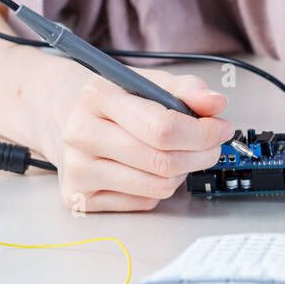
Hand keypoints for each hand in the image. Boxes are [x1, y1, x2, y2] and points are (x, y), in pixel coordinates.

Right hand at [40, 63, 234, 212]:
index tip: (221, 129)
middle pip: (162, 161)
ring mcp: (77, 169)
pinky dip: (159, 187)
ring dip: (182, 173)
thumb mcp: (147, 81)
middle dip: (201, 155)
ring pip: (156, 186)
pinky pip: (142, 202)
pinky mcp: (78, 197)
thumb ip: (186, 89)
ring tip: (181, 155)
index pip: (162, 128)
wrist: (63, 115)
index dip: (202, 133)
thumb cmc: (112, 100)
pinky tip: (152, 168)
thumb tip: (215, 104)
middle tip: (212, 146)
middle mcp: (80, 134)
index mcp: (96, 96)